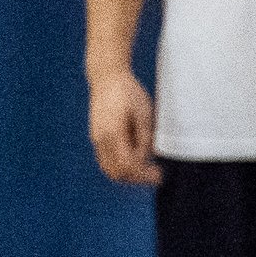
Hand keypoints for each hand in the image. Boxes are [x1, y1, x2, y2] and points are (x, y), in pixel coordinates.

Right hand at [88, 70, 161, 184]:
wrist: (107, 78)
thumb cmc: (127, 92)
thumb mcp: (144, 113)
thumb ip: (144, 138)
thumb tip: (146, 157)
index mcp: (112, 134)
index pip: (127, 166)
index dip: (144, 174)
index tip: (159, 174)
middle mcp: (100, 140)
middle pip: (116, 172)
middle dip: (136, 178)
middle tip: (155, 174)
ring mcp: (96, 139)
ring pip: (109, 168)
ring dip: (128, 173)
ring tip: (146, 169)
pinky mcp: (97, 137)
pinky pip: (106, 160)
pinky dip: (120, 165)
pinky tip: (135, 159)